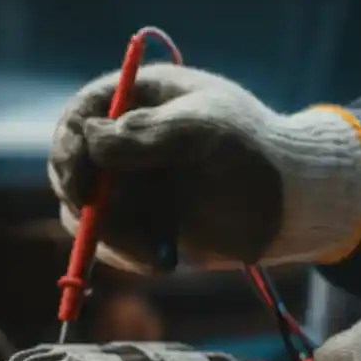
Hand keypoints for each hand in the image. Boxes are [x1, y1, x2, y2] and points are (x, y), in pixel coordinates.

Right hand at [48, 63, 360, 273]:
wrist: (291, 204)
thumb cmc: (253, 150)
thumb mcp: (204, 130)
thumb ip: (146, 134)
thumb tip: (88, 138)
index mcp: (138, 100)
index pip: (80, 116)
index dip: (69, 148)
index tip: (80, 180)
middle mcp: (124, 141)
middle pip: (70, 167)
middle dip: (85, 201)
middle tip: (102, 227)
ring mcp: (129, 184)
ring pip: (85, 212)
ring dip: (111, 237)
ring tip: (160, 254)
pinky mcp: (139, 224)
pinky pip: (109, 243)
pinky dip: (127, 255)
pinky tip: (166, 261)